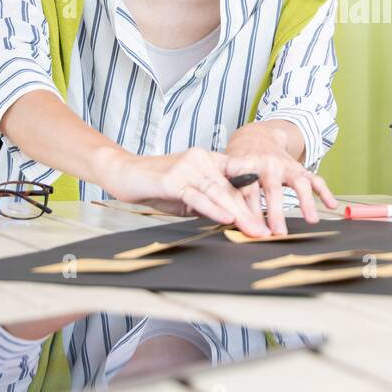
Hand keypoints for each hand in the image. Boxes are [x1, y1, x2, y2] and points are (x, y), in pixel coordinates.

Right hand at [96, 146, 269, 236]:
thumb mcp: (187, 194)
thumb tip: (232, 220)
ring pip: (219, 193)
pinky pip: (198, 196)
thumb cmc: (156, 185)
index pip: (237, 179)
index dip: (254, 199)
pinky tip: (228, 218)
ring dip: (238, 214)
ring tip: (253, 230)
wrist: (123, 172)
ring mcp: (187, 167)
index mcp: (208, 160)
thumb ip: (208, 201)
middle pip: (232, 189)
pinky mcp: (172, 179)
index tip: (268, 219)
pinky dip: (214, 208)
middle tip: (265, 232)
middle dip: (250, 213)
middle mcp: (201, 159)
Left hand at [225, 123, 337, 234]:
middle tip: (277, 232)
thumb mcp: (229, 169)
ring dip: (306, 201)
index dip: (249, 210)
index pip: (248, 190)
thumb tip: (223, 214)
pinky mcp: (300, 169)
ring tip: (311, 220)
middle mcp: (269, 165)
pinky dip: (324, 191)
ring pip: (299, 183)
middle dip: (275, 211)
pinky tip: (331, 205)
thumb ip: (228, 188)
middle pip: (273, 189)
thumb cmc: (240, 160)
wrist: (257, 137)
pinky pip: (315, 179)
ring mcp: (287, 166)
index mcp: (248, 165)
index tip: (251, 229)